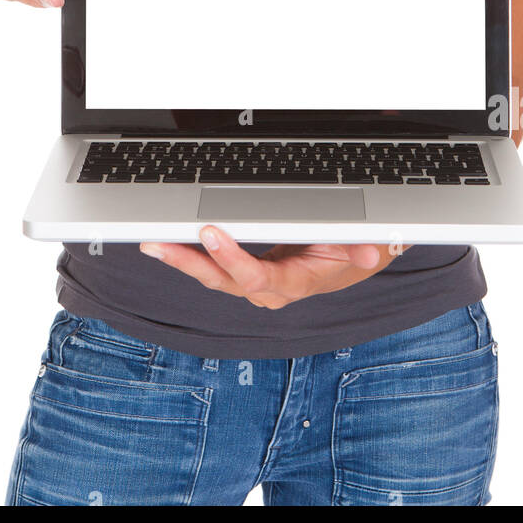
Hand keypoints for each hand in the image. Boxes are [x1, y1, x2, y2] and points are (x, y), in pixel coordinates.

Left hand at [140, 225, 412, 308]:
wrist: (350, 263)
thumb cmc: (352, 251)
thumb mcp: (362, 247)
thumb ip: (363, 249)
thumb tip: (372, 253)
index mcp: (295, 283)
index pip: (257, 276)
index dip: (233, 258)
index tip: (211, 233)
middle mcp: (270, 289)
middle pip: (223, 281)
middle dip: (188, 262)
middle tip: (158, 242)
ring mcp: (255, 284)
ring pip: (212, 277)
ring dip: (180, 259)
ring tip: (150, 242)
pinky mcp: (246, 274)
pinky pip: (214, 268)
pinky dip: (189, 255)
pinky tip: (167, 241)